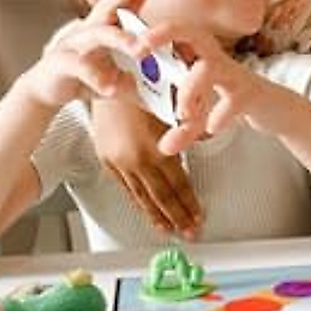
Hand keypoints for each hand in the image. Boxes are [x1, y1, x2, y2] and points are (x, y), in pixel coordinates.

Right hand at [15, 0, 148, 110]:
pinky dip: (95, 77)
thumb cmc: (85, 80)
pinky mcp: (59, 64)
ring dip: (120, 39)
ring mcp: (72, 45)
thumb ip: (139, 79)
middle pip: (105, 7)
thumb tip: (169, 92)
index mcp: (102, 30)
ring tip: (140, 50)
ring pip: (96, 34)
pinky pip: (78, 66)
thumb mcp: (115, 77)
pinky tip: (111, 88)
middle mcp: (87, 32)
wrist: (46, 92)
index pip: (119, 6)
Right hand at [91, 96, 202, 238]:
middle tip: (189, 232)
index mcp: (155, 149)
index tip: (199, 217)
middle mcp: (136, 160)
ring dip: (158, 216)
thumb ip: (187, 126)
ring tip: (169, 229)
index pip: (178, 185)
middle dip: (178, 217)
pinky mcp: (106, 160)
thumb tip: (208, 136)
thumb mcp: (170, 105)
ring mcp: (119, 163)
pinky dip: (138, 203)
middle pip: (161, 197)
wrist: (103, 79)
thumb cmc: (139, 85)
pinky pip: (125, 189)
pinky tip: (146, 211)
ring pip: (142, 197)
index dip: (190, 203)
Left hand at [124, 22, 269, 155]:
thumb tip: (163, 149)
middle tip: (140, 50)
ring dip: (189, 89)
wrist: (273, 108)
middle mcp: (214, 58)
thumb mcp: (202, 113)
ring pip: (207, 68)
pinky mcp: (249, 92)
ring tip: (182, 112)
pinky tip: (212, 128)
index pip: (172, 33)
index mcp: (198, 57)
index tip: (128, 44)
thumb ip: (183, 128)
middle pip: (188, 31)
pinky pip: (233, 99)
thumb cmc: (232, 100)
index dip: (149, 33)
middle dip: (162, 36)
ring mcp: (233, 73)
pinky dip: (220, 114)